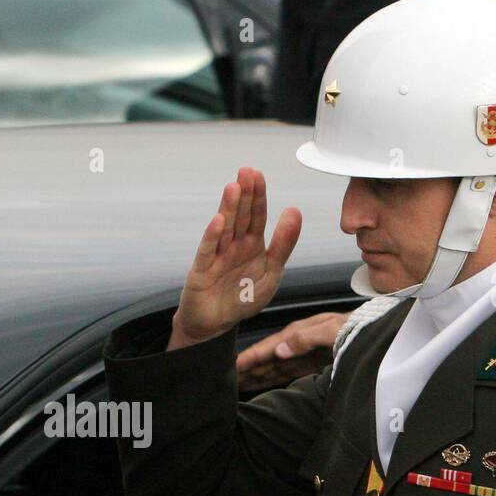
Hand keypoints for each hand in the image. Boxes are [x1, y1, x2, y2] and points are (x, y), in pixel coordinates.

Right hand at [168, 166, 301, 350]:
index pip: (256, 215)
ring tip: (233, 187)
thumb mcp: (271, 273)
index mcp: (251, 244)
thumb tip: (294, 211)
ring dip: (228, 208)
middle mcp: (233, 245)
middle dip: (244, 194)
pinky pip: (207, 251)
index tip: (258, 174)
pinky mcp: (201, 271)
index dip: (258, 196)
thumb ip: (283, 244)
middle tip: (246, 171)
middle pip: (239, 216)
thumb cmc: (243, 298)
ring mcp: (216, 256)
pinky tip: (218, 221)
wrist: (215, 324)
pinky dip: (212, 236)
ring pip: (224, 228)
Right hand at [235, 311, 348, 390]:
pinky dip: (272, 380)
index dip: (252, 356)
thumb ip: (306, 338)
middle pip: (268, 357)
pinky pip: (286, 374)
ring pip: (274, 367)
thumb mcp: (333, 330)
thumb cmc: (357, 328)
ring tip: (238, 384)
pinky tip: (262, 385)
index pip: (270, 346)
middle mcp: (299, 343)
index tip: (234, 366)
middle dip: (249, 368)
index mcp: (301, 332)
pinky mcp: (312, 366)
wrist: (378, 335)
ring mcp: (304, 355)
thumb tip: (279, 351)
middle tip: (227, 380)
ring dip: (257, 375)